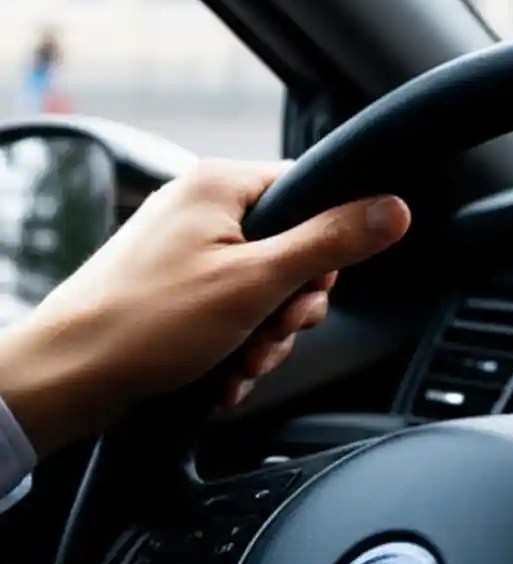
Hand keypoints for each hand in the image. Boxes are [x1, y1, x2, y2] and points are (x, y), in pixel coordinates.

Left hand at [0, 159, 410, 455]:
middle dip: (292, 305)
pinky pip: (232, 307)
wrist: (66, 378)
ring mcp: (184, 248)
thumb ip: (331, 243)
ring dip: (266, 333)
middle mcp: (201, 207)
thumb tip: (396, 209)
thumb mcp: (257, 282)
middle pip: (292, 247)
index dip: (326, 245)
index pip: (310, 192)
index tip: (309, 287)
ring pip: (265, 286)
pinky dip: (237, 342)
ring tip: (241, 359)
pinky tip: (226, 370)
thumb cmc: (147, 324)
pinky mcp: (174, 286)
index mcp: (220, 185)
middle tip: (271, 329)